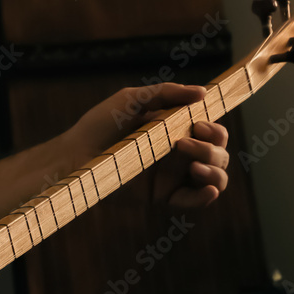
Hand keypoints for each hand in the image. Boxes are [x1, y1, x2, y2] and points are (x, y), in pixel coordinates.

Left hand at [63, 83, 229, 208]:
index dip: (215, 128)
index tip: (199, 123)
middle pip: (218, 153)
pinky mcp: (162, 195)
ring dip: (214, 170)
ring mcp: (172, 175)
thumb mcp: (132, 100)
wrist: (75, 155)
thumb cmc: (100, 125)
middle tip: (182, 144)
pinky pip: (193, 200)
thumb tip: (203, 93)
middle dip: (211, 148)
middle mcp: (179, 152)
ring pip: (214, 176)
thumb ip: (166, 93)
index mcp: (176, 128)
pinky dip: (207, 196)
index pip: (212, 130)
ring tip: (194, 167)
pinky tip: (209, 190)